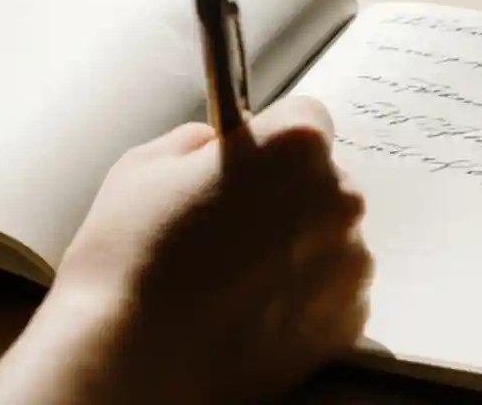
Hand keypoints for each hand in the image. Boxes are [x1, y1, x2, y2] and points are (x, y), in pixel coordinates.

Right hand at [0, 96, 371, 404]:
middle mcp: (339, 198)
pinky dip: (303, 300)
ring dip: (297, 250)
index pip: (305, 117)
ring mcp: (351, 263)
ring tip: (234, 280)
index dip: (270, 139)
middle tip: (228, 229)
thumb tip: (220, 145)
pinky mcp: (350, 321)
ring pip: (329, 239)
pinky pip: (332, 294)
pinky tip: (251, 313)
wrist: (133, 365)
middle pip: (323, 181)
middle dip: (286, 196)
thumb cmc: (130, 260)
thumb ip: (199, 141)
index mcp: (296, 145)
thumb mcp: (145, 165)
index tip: (247, 163)